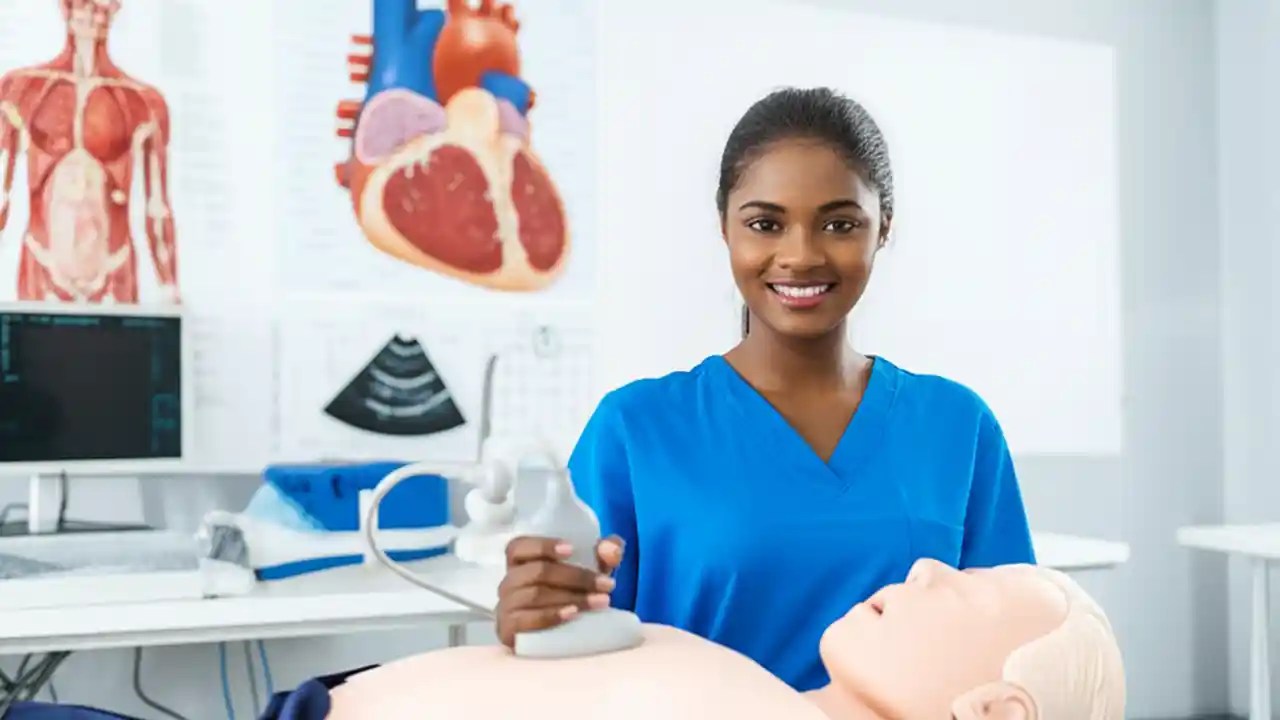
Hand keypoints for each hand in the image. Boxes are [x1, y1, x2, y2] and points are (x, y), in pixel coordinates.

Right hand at [494, 534, 624, 648]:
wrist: (562, 636)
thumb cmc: (573, 592)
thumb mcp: (592, 568)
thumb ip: (606, 551)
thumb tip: (611, 550)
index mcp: (520, 561)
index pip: (519, 546)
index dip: (543, 545)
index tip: (571, 549)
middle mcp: (509, 582)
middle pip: (537, 571)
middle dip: (576, 577)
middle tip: (606, 584)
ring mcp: (505, 607)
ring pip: (536, 595)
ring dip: (571, 597)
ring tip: (599, 602)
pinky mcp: (507, 631)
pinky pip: (525, 620)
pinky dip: (550, 615)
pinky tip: (572, 614)